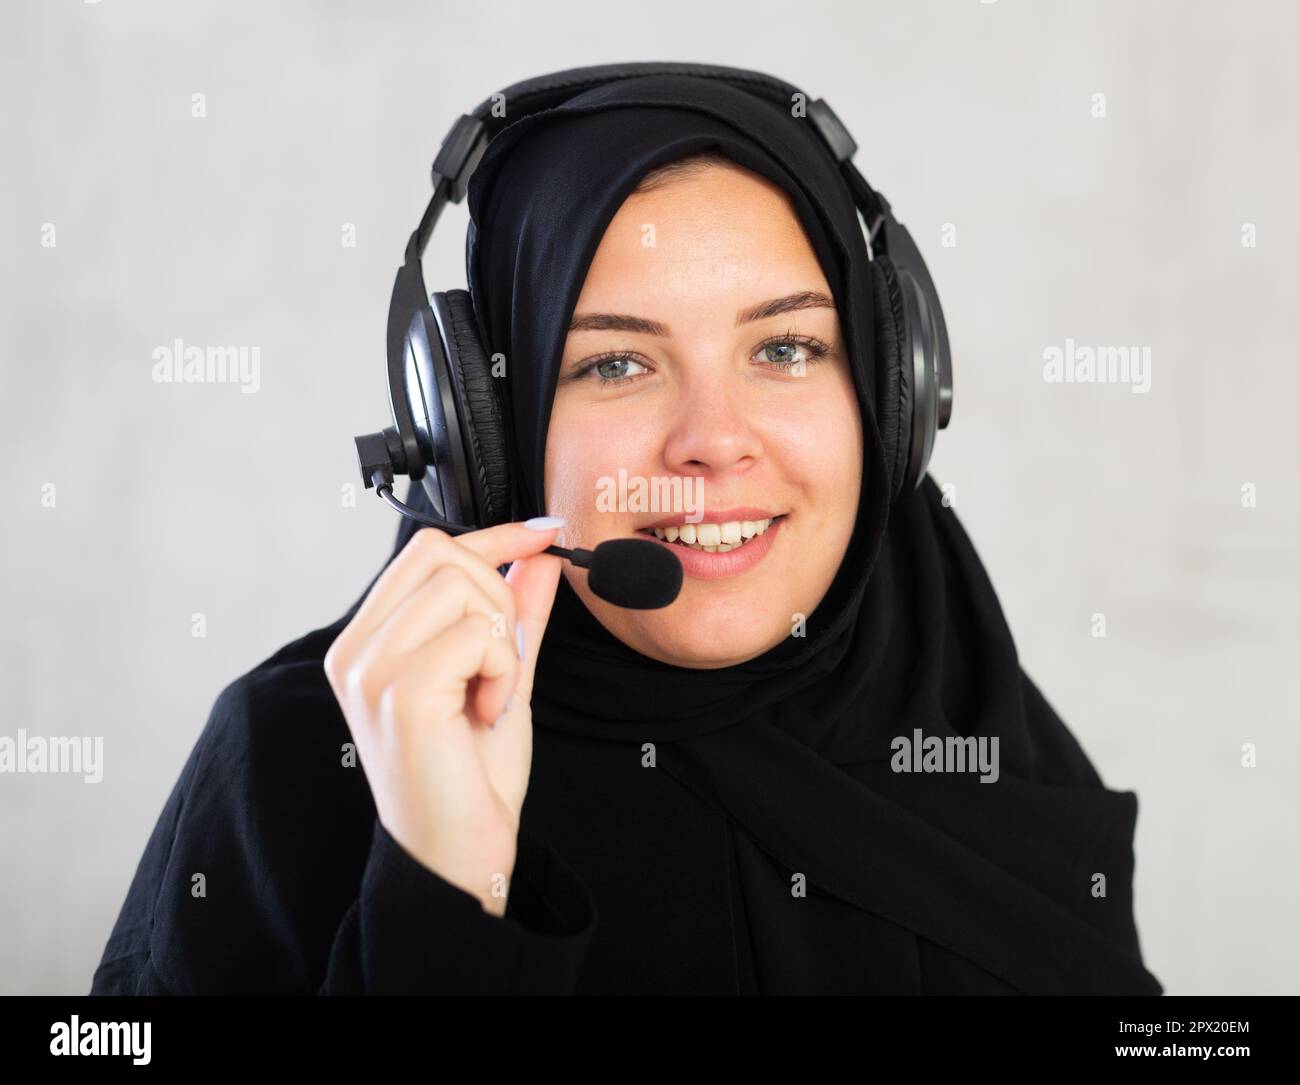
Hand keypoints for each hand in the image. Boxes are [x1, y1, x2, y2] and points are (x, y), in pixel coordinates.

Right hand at [323, 520, 564, 914]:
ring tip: (489, 695)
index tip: (541, 534)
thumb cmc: (473, 776)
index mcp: (368, 642)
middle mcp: (355, 651)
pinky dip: (504, 671)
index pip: (426, 549)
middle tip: (501, 664)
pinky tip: (486, 714)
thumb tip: (538, 554)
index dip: (492, 536)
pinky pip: (479, 635)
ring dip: (502, 641)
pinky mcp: (398, 693)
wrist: (462, 855)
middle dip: (498, 596)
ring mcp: (370, 670)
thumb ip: (516, 615)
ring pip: (462, 588)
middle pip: (442, 553)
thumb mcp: (502, 677)